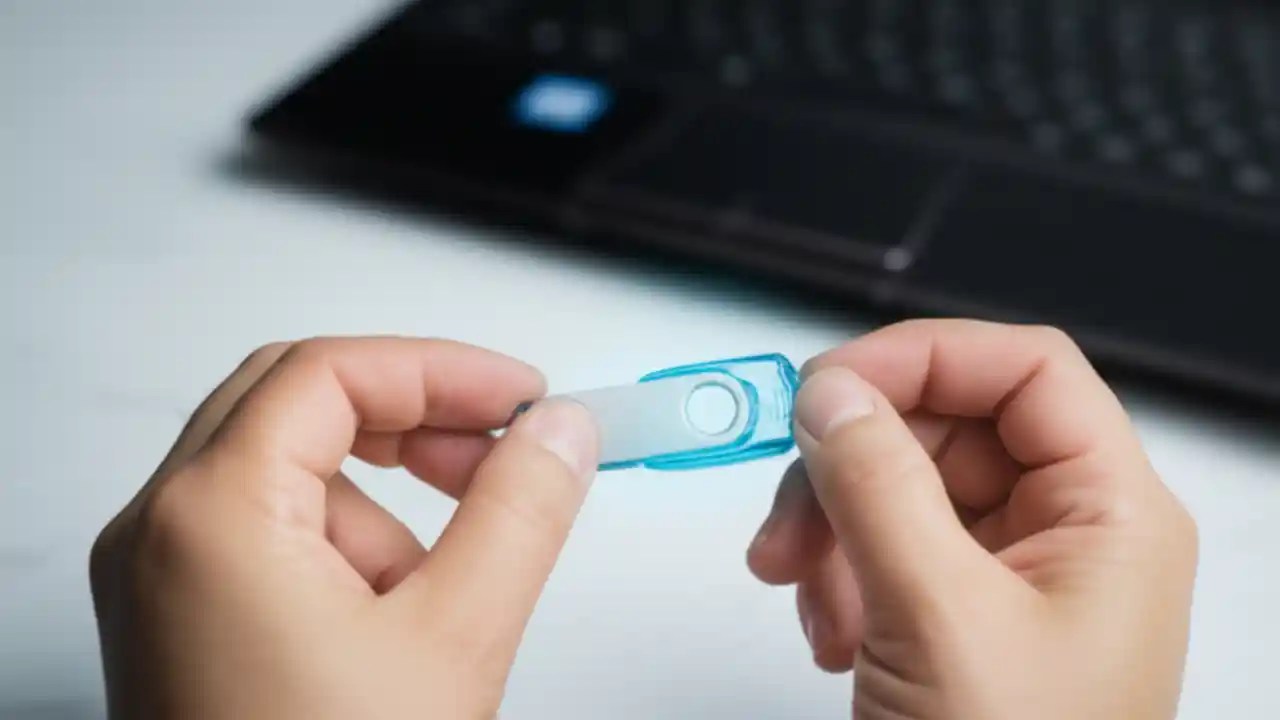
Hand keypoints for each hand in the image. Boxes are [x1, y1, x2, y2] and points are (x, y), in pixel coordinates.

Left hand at [89, 338, 598, 718]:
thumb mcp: (455, 641)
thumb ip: (519, 513)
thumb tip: (557, 434)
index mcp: (210, 519)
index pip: (330, 372)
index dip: (440, 369)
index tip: (519, 397)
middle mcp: (162, 537)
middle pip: (298, 405)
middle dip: (412, 420)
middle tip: (498, 448)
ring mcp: (163, 581)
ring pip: (291, 477)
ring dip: (384, 506)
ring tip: (443, 593)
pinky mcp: (185, 621)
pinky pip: (274, 538)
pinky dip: (349, 553)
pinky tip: (393, 632)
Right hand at [747, 320, 1197, 718]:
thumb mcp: (938, 617)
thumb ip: (879, 488)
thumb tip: (831, 393)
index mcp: (1109, 513)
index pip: (1022, 370)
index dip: (923, 358)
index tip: (830, 386)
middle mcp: (1065, 532)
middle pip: (945, 426)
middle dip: (852, 462)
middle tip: (791, 506)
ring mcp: (1009, 574)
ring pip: (902, 484)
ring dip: (831, 524)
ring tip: (801, 587)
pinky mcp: (958, 612)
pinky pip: (884, 544)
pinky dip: (837, 572)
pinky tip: (829, 630)